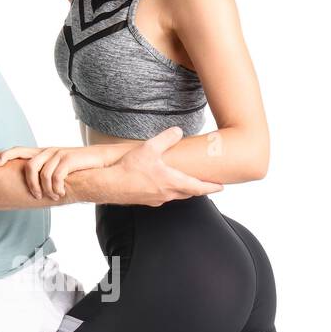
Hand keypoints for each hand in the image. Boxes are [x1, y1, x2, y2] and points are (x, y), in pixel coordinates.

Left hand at [0, 142, 122, 198]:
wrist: (100, 161)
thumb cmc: (79, 168)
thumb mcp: (59, 169)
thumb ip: (45, 174)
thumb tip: (31, 189)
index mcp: (43, 153)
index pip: (19, 150)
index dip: (5, 155)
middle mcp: (48, 151)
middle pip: (28, 165)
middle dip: (29, 184)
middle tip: (35, 196)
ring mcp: (58, 154)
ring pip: (42, 174)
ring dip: (46, 190)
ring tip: (54, 197)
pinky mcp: (68, 158)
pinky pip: (55, 176)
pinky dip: (56, 188)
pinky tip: (61, 194)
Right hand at [101, 126, 223, 205]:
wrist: (109, 185)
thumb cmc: (129, 169)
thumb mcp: (150, 148)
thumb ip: (166, 139)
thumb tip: (178, 131)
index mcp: (172, 182)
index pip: (198, 187)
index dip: (211, 187)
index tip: (221, 187)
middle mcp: (167, 193)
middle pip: (189, 193)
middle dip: (199, 188)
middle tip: (208, 184)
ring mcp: (157, 199)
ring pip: (176, 195)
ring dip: (184, 190)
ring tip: (188, 183)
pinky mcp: (147, 200)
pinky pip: (163, 196)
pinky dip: (169, 190)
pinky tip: (163, 183)